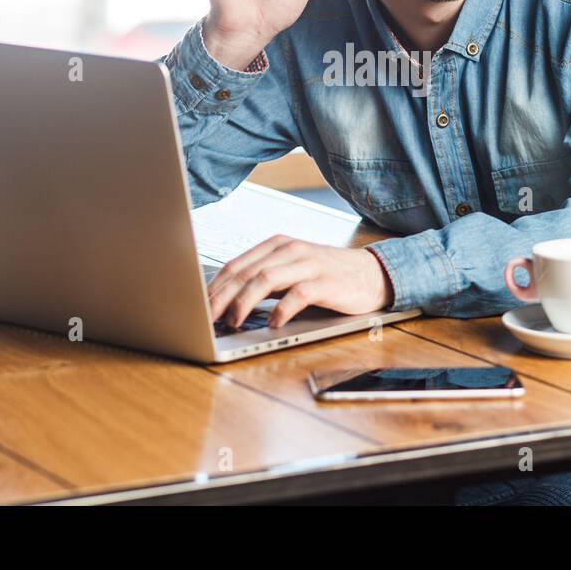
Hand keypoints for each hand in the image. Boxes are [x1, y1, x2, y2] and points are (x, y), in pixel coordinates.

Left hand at [207, 237, 393, 328]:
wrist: (372, 274)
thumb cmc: (327, 275)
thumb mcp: (292, 269)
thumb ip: (264, 279)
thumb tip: (226, 303)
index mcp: (277, 245)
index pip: (236, 265)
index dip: (214, 287)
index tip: (197, 307)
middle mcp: (290, 250)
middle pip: (245, 273)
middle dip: (221, 297)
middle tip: (206, 318)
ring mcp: (308, 265)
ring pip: (265, 280)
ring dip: (244, 303)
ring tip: (233, 322)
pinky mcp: (325, 282)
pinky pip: (297, 295)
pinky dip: (281, 311)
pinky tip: (272, 324)